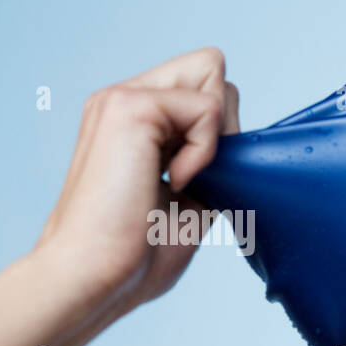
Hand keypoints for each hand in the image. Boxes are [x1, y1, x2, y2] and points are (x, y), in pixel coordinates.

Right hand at [32, 46, 239, 313]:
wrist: (99, 277)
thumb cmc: (138, 254)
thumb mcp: (192, 200)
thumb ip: (211, 164)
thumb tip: (245, 146)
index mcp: (135, 123)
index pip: (203, 87)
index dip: (221, 131)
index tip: (198, 182)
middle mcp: (125, 102)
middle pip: (211, 68)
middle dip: (224, 125)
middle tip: (197, 178)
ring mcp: (123, 98)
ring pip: (213, 74)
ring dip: (216, 137)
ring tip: (182, 181)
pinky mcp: (129, 107)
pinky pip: (207, 107)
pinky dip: (205, 151)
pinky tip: (176, 181)